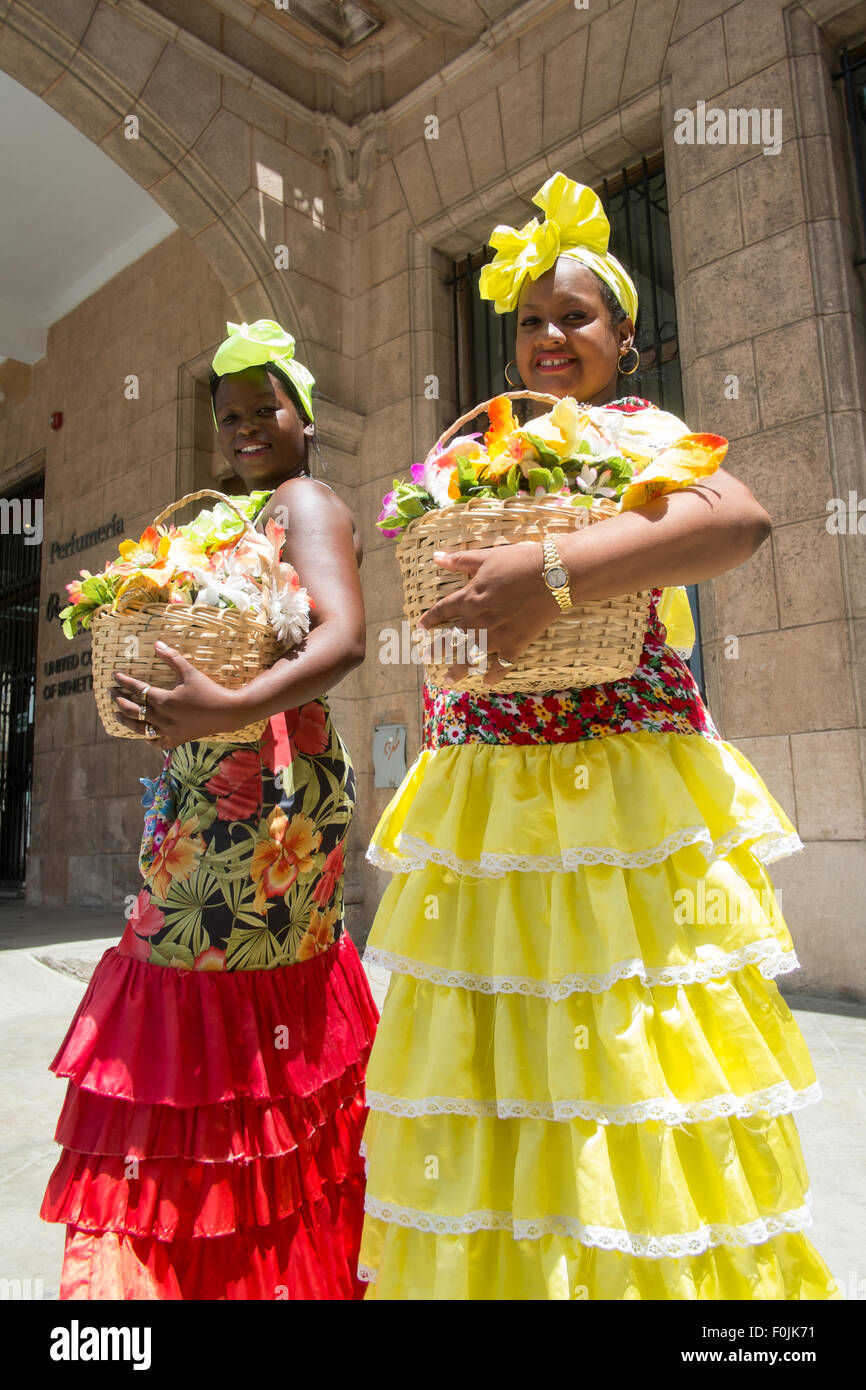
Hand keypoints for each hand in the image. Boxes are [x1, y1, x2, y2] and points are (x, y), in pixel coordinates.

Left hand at [110, 642, 243, 748]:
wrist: (228, 712)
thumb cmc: (209, 690)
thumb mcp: (190, 672)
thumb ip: (172, 658)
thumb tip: (156, 643)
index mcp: (163, 700)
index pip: (137, 689)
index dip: (124, 681)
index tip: (115, 676)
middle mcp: (162, 717)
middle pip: (132, 710)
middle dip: (119, 701)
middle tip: (111, 694)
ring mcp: (168, 731)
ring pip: (139, 728)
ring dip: (126, 721)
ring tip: (117, 716)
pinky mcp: (177, 739)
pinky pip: (157, 742)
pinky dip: (148, 739)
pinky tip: (144, 735)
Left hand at [418, 540, 559, 686]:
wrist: (553, 576)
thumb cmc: (520, 561)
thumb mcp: (486, 557)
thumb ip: (460, 560)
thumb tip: (437, 556)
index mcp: (469, 598)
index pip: (442, 611)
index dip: (430, 619)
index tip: (421, 626)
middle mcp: (478, 621)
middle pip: (451, 639)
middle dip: (437, 650)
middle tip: (426, 657)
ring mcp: (496, 636)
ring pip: (471, 657)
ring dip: (458, 670)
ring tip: (446, 680)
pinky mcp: (516, 645)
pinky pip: (501, 666)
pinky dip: (493, 675)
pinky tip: (486, 682)